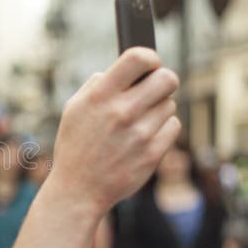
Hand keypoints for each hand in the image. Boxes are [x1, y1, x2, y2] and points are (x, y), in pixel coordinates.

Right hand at [49, 48, 179, 214]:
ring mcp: (140, 134)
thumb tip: (125, 70)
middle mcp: (121, 112)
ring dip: (158, 108)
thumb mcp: (73, 109)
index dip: (149, 57)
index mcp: (100, 96)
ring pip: (170, 103)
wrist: (79, 190)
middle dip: (162, 80)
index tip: (148, 65)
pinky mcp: (153, 153)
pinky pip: (173, 126)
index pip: (138, 58)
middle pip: (167, 78)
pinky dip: (162, 128)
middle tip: (152, 90)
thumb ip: (97, 85)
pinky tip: (144, 136)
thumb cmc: (75, 146)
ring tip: (138, 121)